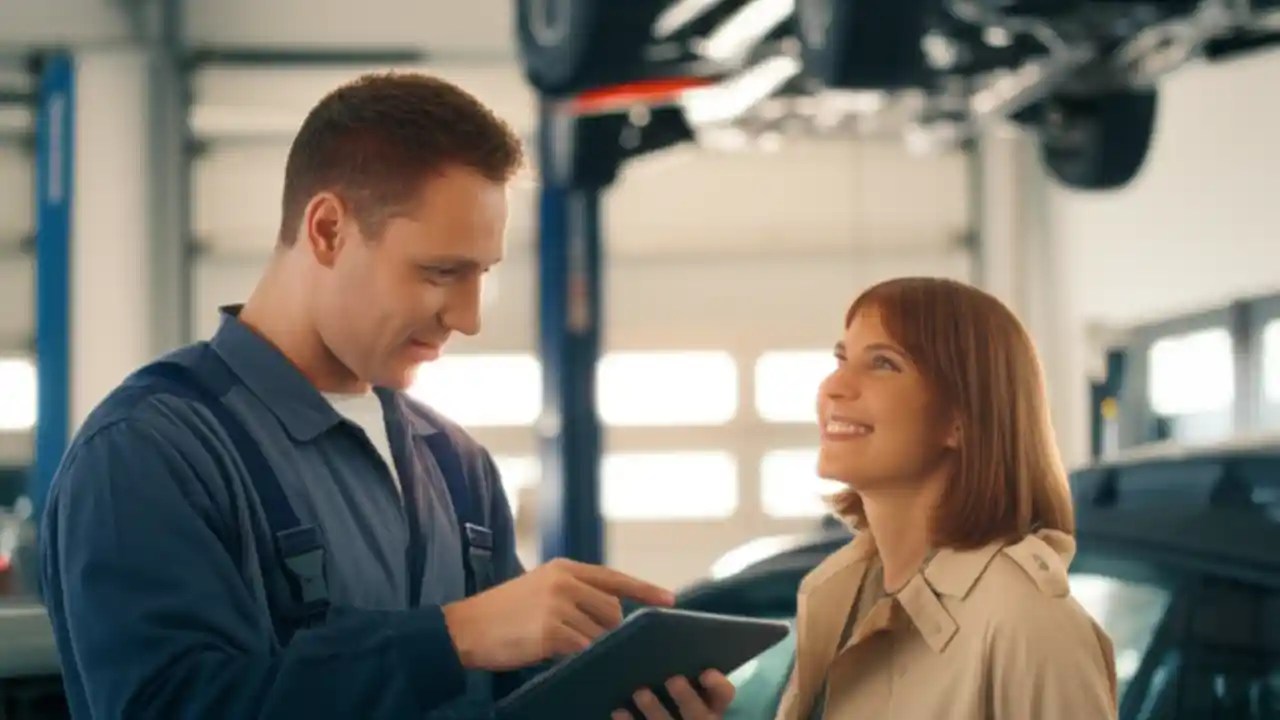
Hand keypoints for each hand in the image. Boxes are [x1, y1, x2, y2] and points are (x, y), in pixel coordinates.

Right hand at [441, 557, 673, 671]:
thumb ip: (573, 594)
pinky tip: (560, 657)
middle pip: (612, 610)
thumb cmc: (502, 613)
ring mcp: (558, 606)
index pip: (614, 577)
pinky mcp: (551, 632)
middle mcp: (564, 582)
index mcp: (564, 568)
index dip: (645, 589)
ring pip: (600, 633)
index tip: (670, 600)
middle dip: (608, 630)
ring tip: (562, 647)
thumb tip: (611, 615)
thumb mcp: (539, 589)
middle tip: (585, 641)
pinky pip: (583, 649)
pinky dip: (578, 657)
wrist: (463, 628)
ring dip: (591, 646)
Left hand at [612, 670, 735, 719]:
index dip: (718, 685)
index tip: (706, 672)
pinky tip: (618, 711)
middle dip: (687, 699)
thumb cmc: (669, 691)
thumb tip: (664, 629)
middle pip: (699, 716)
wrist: (666, 710)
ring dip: (655, 711)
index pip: (724, 695)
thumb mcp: (683, 676)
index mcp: (712, 706)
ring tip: (640, 692)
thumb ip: (681, 662)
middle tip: (673, 679)